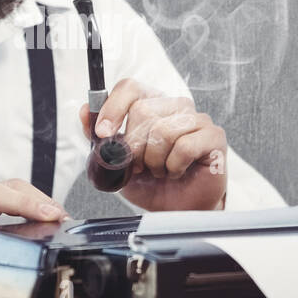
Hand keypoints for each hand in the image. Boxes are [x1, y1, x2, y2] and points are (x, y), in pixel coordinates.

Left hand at [78, 77, 227, 211]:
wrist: (177, 210)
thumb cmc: (152, 184)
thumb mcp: (116, 163)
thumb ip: (99, 137)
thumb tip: (84, 110)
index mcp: (152, 105)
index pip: (130, 87)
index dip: (113, 107)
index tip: (104, 133)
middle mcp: (175, 106)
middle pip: (143, 110)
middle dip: (135, 148)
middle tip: (141, 165)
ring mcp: (197, 119)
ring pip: (163, 130)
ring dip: (155, 161)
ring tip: (160, 170)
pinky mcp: (214, 136)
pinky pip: (185, 146)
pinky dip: (174, 166)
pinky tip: (176, 172)